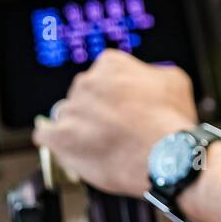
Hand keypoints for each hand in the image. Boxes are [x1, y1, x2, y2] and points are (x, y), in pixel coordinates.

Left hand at [31, 49, 197, 197]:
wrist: (166, 157)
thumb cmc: (170, 121)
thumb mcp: (175, 81)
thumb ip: (152, 74)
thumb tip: (146, 79)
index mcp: (111, 64)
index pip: (104, 74)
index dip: (115, 92)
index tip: (122, 104)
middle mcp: (87, 82)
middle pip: (84, 94)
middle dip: (95, 109)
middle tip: (114, 126)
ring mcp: (71, 109)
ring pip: (67, 115)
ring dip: (79, 127)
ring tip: (100, 143)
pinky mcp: (59, 137)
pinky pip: (45, 135)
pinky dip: (56, 142)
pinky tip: (70, 147)